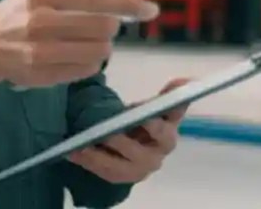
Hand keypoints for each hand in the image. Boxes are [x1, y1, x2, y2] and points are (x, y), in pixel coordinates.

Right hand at [0, 0, 158, 96]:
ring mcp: (38, 50)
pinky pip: (86, 71)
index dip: (129, 5)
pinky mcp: (40, 74)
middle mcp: (40, 19)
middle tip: (105, 26)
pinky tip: (77, 56)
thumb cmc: (24, 10)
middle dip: (112, 27)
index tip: (150, 10)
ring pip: (98, 52)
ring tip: (89, 41)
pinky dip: (90, 64)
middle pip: (102, 27)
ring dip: (103, 47)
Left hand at [67, 77, 192, 184]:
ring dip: (100, 155)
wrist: (137, 151)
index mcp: (168, 136)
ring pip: (118, 165)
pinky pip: (104, 171)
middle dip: (122, 140)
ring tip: (83, 144)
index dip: (155, 125)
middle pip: (137, 151)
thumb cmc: (148, 126)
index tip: (145, 117)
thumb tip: (188, 81)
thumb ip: (168, 97)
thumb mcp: (156, 110)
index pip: (164, 131)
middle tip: (107, 130)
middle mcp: (157, 156)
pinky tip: (73, 152)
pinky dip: (89, 162)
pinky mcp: (122, 178)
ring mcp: (139, 170)